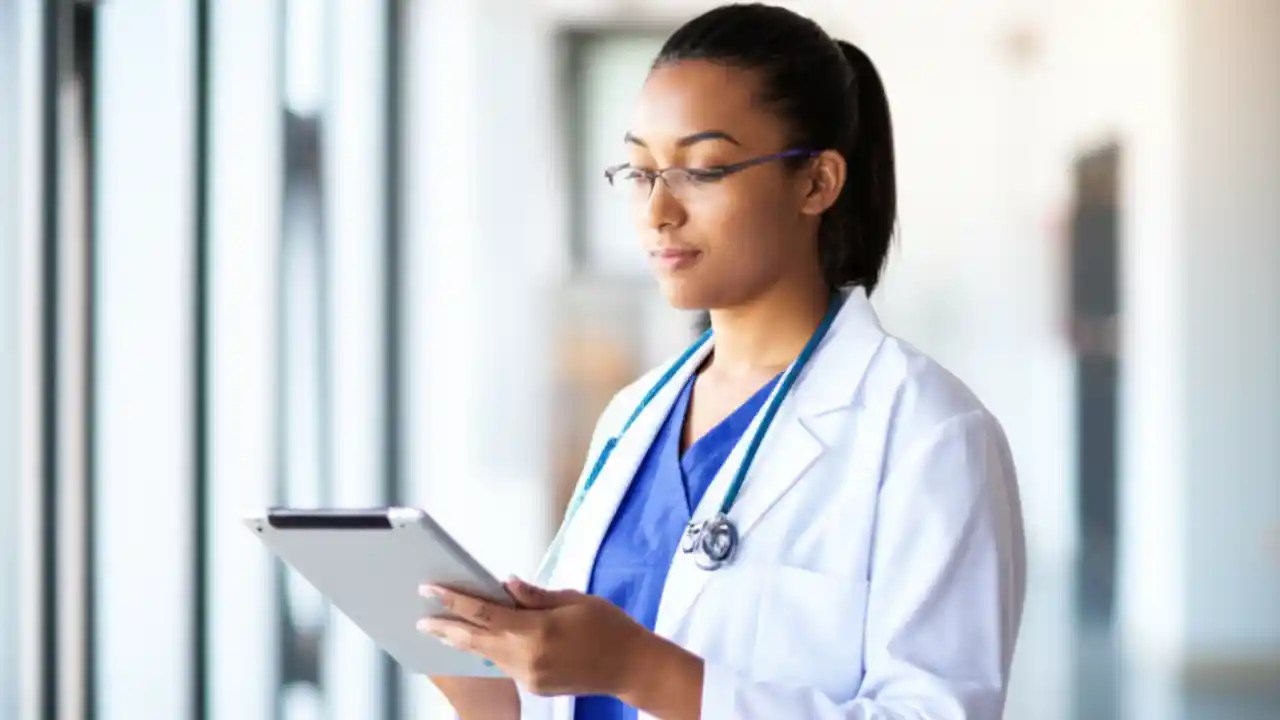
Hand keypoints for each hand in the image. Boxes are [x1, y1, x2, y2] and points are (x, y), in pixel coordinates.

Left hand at [417, 577, 648, 696]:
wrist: (631, 667)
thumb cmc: (608, 626)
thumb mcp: (574, 599)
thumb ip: (535, 595)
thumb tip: (505, 584)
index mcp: (536, 630)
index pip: (484, 613)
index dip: (454, 601)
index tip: (430, 590)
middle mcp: (526, 657)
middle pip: (475, 641)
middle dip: (446, 628)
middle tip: (421, 619)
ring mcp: (529, 676)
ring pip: (487, 655)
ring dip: (465, 641)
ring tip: (442, 628)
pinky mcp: (534, 686)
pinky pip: (505, 665)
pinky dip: (490, 651)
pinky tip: (480, 642)